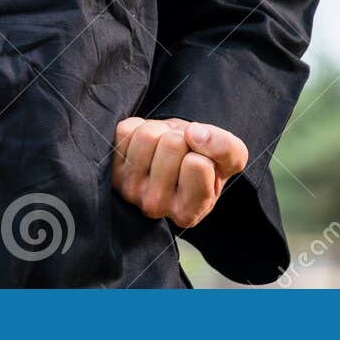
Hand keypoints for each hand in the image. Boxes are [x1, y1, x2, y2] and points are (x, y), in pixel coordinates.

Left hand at [110, 117, 247, 228]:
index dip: (204, 150)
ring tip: (163, 147)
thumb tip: (194, 134)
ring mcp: (129, 189)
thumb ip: (225, 149)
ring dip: (160, 130)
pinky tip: (145, 147)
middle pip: (172, 144)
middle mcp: (155, 206)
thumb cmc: (203, 163)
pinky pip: (126, 130)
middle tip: (181, 151)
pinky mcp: (111, 168)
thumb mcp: (228, 160)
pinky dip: (139, 127)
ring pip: (147, 135)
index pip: (197, 164)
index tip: (200, 159)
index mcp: (189, 213)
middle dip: (181, 137)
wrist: (175, 160)